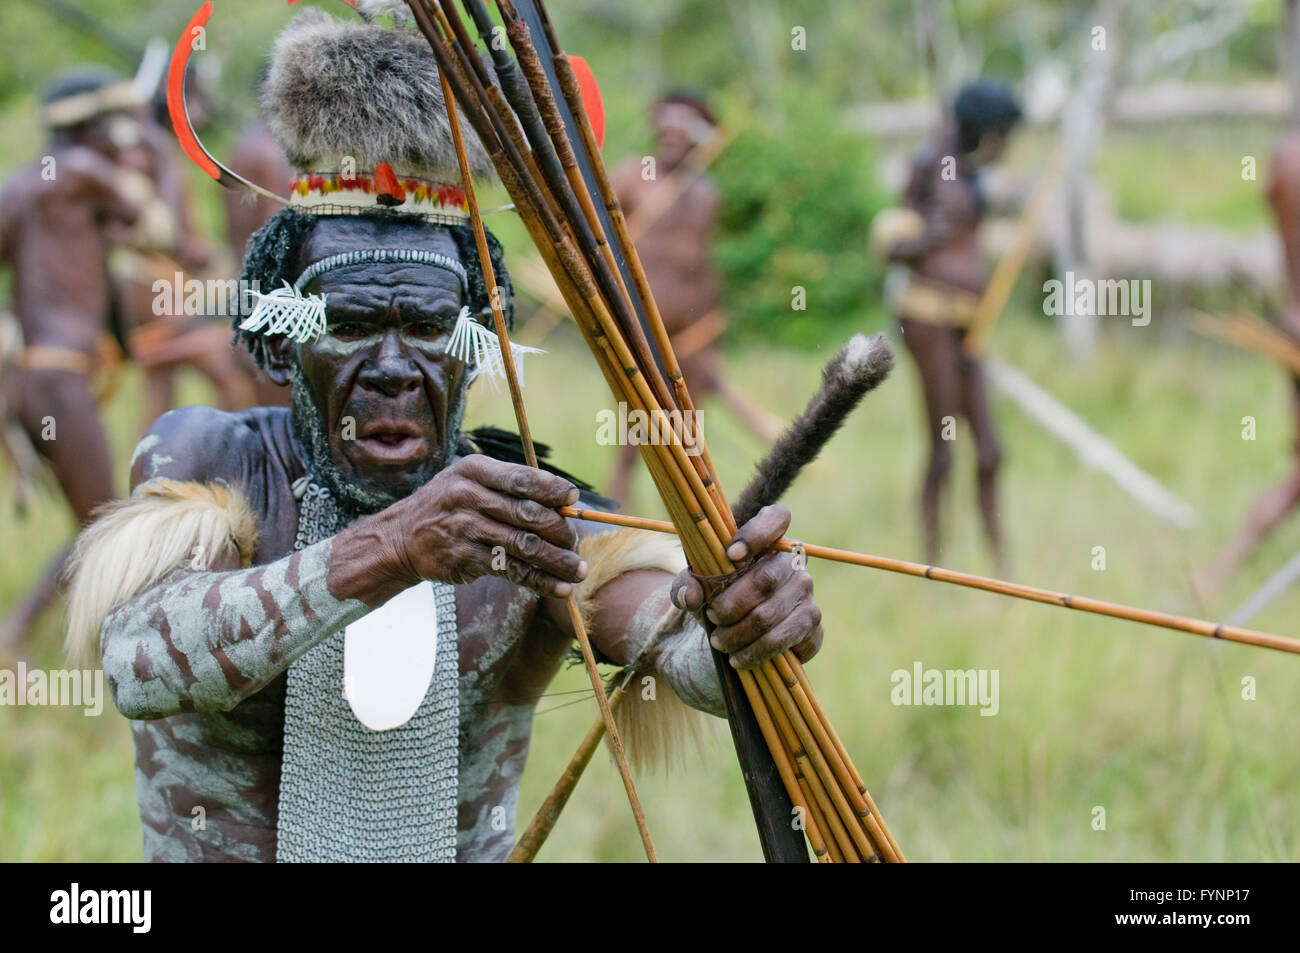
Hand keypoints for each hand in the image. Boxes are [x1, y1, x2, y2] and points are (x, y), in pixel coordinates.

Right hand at [383, 455, 586, 597]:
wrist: (401, 537)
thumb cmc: (449, 504)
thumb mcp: (470, 480)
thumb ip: (510, 487)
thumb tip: (564, 502)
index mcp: (474, 470)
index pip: (521, 478)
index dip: (552, 489)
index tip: (574, 498)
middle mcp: (468, 497)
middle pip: (527, 514)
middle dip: (559, 530)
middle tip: (575, 542)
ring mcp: (465, 529)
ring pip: (523, 545)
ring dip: (556, 560)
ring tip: (577, 570)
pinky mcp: (465, 559)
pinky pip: (511, 571)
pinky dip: (539, 581)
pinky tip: (559, 588)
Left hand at [669, 504, 822, 668]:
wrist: (737, 631)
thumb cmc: (718, 596)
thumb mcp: (695, 586)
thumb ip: (685, 585)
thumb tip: (691, 596)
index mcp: (768, 540)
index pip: (777, 517)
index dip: (757, 532)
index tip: (731, 555)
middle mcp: (793, 563)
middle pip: (765, 579)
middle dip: (731, 604)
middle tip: (711, 617)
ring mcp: (807, 593)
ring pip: (770, 615)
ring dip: (738, 633)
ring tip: (718, 642)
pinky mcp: (812, 625)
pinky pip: (785, 640)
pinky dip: (755, 653)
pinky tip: (738, 658)